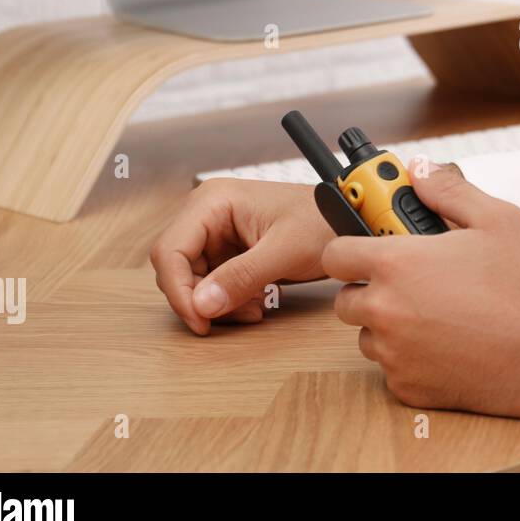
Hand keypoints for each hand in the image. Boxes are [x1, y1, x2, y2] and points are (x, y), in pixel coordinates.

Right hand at [151, 178, 333, 334]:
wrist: (350, 222)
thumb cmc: (324, 221)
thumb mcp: (284, 251)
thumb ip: (242, 277)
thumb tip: (200, 305)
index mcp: (213, 201)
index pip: (170, 251)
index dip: (178, 289)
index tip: (199, 319)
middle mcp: (208, 214)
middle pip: (178, 268)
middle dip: (202, 299)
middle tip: (235, 315)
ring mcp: (218, 234)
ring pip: (196, 281)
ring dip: (219, 303)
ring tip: (255, 308)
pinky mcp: (231, 252)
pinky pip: (215, 284)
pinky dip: (231, 300)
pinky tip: (257, 303)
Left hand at [323, 159, 519, 435]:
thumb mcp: (497, 219)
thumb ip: (449, 189)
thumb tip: (420, 170)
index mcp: (398, 265)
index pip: (335, 254)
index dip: (350, 247)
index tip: (367, 246)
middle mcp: (386, 312)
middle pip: (346, 299)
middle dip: (371, 288)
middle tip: (412, 282)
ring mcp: (396, 355)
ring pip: (369, 336)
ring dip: (390, 325)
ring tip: (439, 313)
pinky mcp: (410, 389)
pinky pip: (394, 369)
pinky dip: (412, 358)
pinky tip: (450, 344)